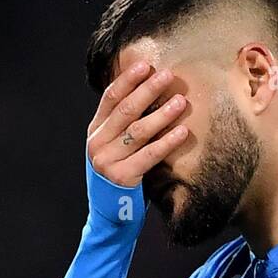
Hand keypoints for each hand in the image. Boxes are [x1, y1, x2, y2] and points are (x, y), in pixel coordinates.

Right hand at [86, 61, 188, 187]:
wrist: (110, 213)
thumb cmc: (120, 173)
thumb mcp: (115, 146)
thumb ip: (125, 124)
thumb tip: (152, 90)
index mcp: (95, 131)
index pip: (110, 98)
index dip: (128, 80)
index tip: (146, 65)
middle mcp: (97, 143)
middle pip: (125, 110)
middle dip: (148, 91)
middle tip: (168, 76)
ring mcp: (107, 161)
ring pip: (138, 131)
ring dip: (162, 114)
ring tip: (181, 101)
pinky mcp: (121, 177)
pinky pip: (148, 155)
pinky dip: (167, 142)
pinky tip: (183, 132)